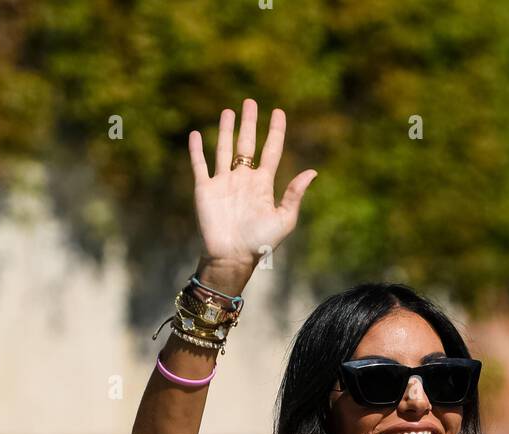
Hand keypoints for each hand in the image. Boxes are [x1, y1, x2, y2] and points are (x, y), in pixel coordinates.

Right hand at [188, 99, 316, 276]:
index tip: (279, 112)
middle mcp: (243, 180)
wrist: (232, 257)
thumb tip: (312, 172)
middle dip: (249, 123)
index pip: (271, 151)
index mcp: (263, 185)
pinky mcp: (205, 189)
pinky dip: (196, 149)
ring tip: (228, 111)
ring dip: (225, 130)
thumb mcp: (283, 219)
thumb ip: (295, 194)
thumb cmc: (260, 243)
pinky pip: (199, 164)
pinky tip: (195, 134)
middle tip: (250, 101)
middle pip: (247, 144)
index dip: (276, 131)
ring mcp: (223, 183)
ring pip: (224, 149)